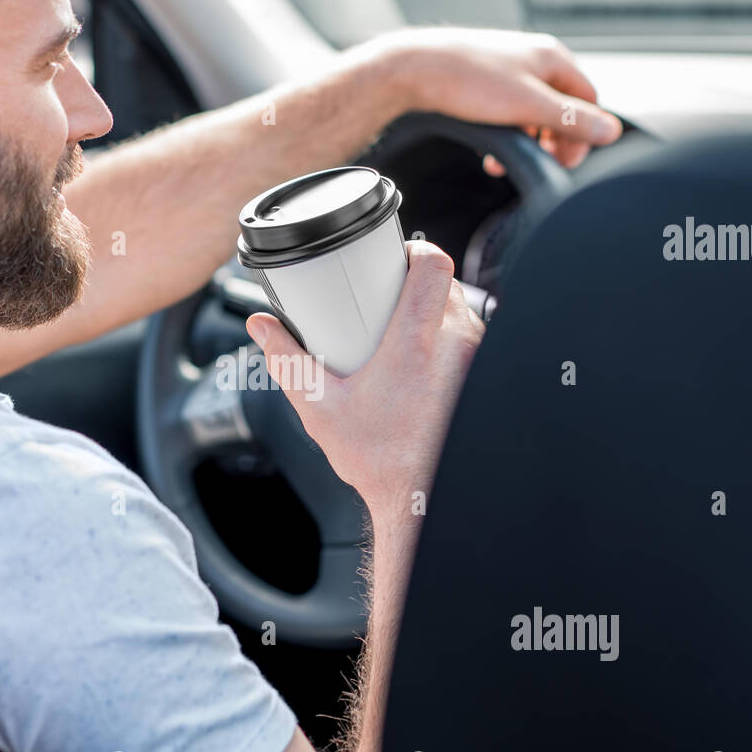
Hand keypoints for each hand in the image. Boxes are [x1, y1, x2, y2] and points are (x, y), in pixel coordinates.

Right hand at [244, 241, 484, 526]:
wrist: (419, 501)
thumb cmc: (377, 459)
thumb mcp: (319, 406)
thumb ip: (287, 359)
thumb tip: (261, 326)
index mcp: (416, 341)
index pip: (434, 264)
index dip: (416, 250)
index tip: (395, 257)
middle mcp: (457, 345)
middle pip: (446, 285)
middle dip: (416, 286)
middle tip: (386, 301)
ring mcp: (480, 363)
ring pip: (463, 313)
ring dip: (435, 315)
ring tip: (403, 334)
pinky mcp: (489, 381)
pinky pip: (474, 343)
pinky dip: (451, 343)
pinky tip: (428, 364)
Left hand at [369, 27, 622, 173]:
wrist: (414, 69)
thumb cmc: (469, 82)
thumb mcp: (528, 105)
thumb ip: (571, 120)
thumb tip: (611, 131)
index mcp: (553, 58)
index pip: (588, 101)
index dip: (583, 135)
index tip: (566, 163)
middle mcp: (534, 59)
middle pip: (562, 108)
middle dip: (552, 142)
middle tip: (540, 166)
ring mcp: (509, 69)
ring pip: (532, 114)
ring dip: (526, 143)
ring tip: (503, 166)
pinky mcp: (485, 82)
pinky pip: (508, 114)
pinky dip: (505, 136)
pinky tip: (490, 156)